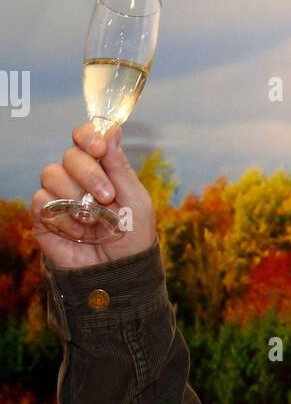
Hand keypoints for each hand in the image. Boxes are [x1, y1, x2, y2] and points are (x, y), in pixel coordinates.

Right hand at [30, 122, 155, 269]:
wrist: (118, 276)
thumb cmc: (133, 240)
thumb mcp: (136, 202)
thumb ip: (121, 167)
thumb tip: (112, 128)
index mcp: (103, 171)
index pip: (85, 138)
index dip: (88, 136)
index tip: (99, 146)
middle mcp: (78, 179)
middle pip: (71, 154)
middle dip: (89, 173)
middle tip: (106, 196)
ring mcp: (60, 196)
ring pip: (52, 173)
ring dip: (75, 197)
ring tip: (92, 220)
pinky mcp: (44, 216)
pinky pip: (42, 200)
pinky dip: (62, 216)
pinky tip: (77, 232)